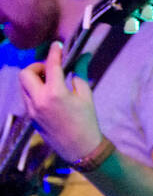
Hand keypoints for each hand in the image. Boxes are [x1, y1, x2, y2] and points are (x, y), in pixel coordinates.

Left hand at [19, 41, 102, 162]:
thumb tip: (84, 55)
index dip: (55, 52)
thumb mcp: (86, 96)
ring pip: (23, 85)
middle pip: (26, 73)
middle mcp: (39, 100)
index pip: (51, 65)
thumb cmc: (87, 122)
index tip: (58, 45)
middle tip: (51, 69)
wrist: (80, 149)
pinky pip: (26, 97)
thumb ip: (80, 73)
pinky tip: (49, 94)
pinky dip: (34, 90)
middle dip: (37, 66)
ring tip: (50, 81)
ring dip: (33, 78)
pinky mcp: (30, 117)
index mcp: (56, 93)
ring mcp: (32, 110)